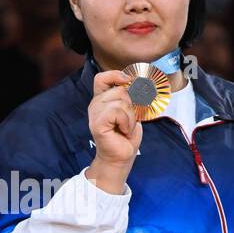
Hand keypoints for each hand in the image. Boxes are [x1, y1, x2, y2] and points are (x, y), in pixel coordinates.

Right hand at [87, 70, 141, 192]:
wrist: (121, 156)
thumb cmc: (126, 135)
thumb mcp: (131, 111)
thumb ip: (130, 96)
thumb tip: (138, 84)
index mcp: (102, 99)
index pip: (102, 78)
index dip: (116, 76)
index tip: (128, 83)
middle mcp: (96, 104)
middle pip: (120, 89)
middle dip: (133, 104)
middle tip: (129, 120)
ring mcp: (95, 113)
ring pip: (121, 100)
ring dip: (131, 116)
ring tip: (126, 127)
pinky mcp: (98, 123)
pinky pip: (118, 112)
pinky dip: (126, 122)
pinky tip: (123, 130)